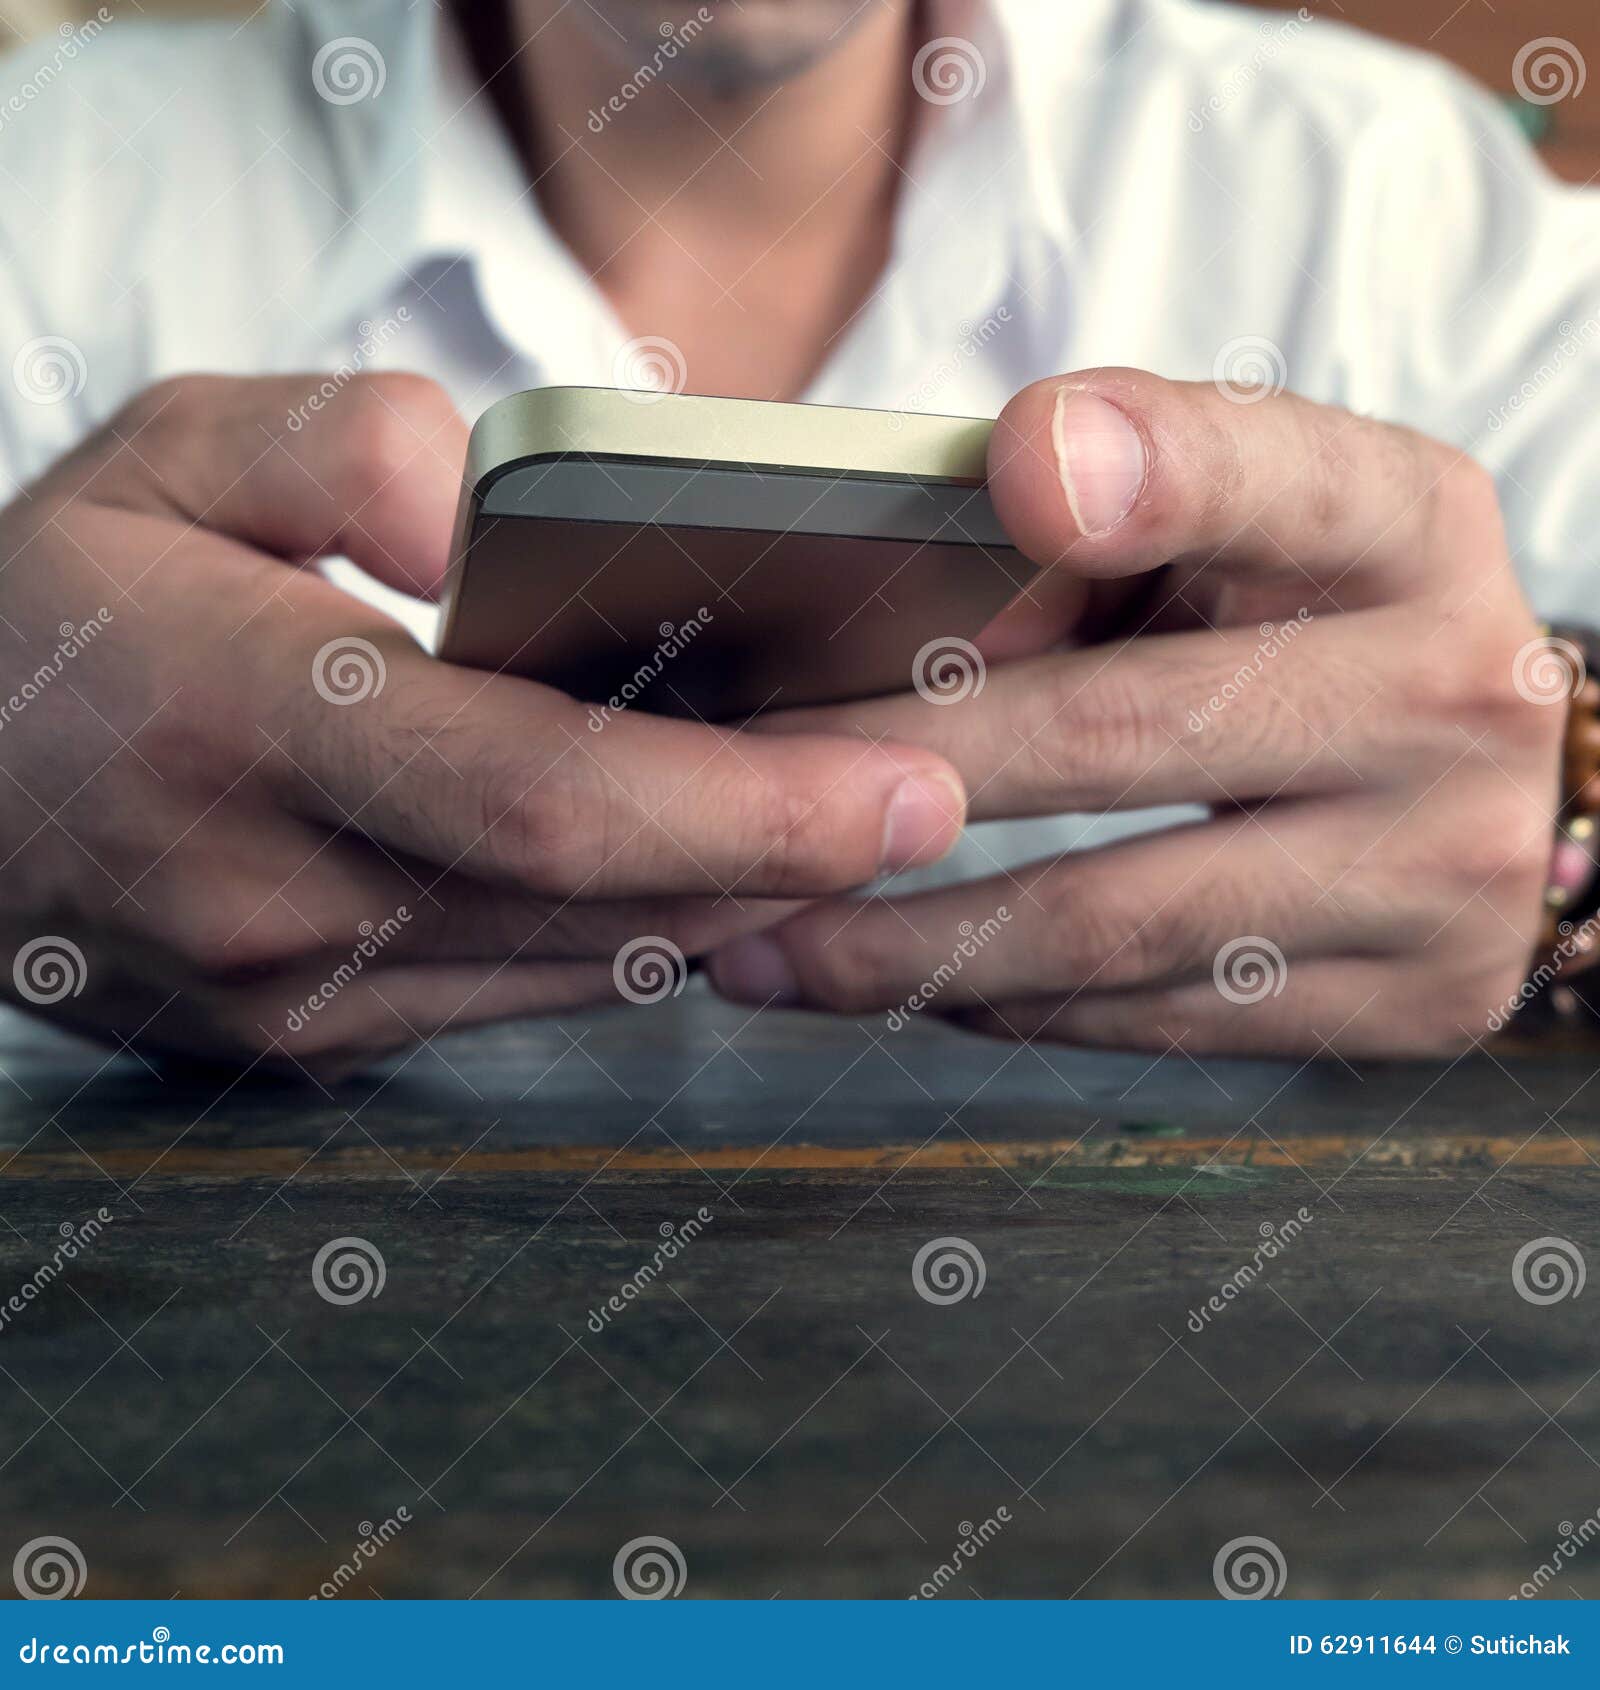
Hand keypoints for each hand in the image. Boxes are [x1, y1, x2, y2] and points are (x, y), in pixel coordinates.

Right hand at [0, 374, 964, 1071]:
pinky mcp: (317, 1043)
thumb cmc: (56, 611)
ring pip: (579, 971)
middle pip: (597, 906)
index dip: (742, 806)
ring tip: (847, 825)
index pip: (541, 797)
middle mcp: (276, 894)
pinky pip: (525, 996)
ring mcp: (297, 998)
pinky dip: (639, 936)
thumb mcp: (162, 454)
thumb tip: (476, 517)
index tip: (903, 787)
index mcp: (239, 724)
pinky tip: (711, 872)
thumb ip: (329, 445)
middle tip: (932, 803)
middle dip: (787, 863)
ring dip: (731, 904)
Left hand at [708, 369, 1561, 1056]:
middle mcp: (1452, 693)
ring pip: (1114, 923)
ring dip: (904, 942)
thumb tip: (885, 632)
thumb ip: (1097, 534)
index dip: (1152, 467)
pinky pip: (1152, 1017)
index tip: (1019, 465)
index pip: (1277, 476)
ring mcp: (1445, 865)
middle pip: (1121, 735)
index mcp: (1403, 526)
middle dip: (896, 769)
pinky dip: (1000, 1000)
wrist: (1488, 770)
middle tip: (742, 788)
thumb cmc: (1306, 623)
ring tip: (758, 941)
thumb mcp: (1243, 528)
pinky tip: (898, 980)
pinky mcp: (1414, 999)